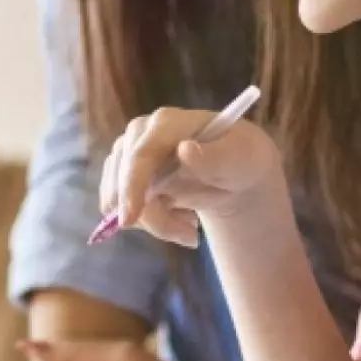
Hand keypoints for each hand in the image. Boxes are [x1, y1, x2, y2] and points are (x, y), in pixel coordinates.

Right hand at [98, 107, 283, 247]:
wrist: (234, 170)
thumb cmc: (240, 159)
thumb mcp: (241, 159)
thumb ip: (216, 157)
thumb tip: (185, 150)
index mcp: (167, 122)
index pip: (141, 153)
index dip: (131, 185)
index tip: (130, 220)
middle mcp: (140, 133)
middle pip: (125, 179)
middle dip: (154, 216)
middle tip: (191, 237)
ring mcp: (128, 152)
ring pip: (120, 196)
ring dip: (154, 221)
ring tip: (189, 228)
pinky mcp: (124, 173)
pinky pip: (121, 205)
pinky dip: (148, 220)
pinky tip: (176, 217)